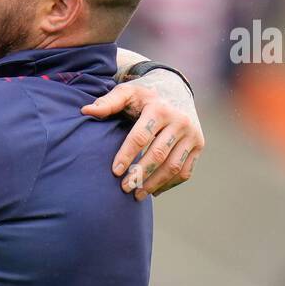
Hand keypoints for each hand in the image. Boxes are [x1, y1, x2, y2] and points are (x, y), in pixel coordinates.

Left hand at [81, 70, 203, 198]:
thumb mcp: (127, 92)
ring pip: (174, 166)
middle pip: (158, 154)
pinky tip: (154, 191)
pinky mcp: (199, 145)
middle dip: (140, 173)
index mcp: (159, 109)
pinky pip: (186, 171)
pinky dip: (170, 184)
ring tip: (137, 195)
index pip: (141, 136)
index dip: (127, 155)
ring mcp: (192, 134)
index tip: (114, 171)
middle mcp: (179, 121)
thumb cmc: (143, 97)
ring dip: (155, 183)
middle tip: (124, 188)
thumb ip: (108, 102)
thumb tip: (86, 111)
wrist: (175, 90)